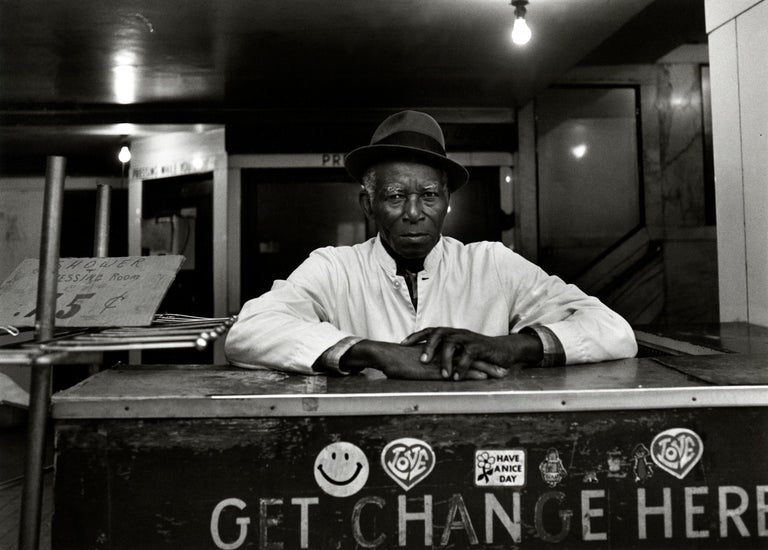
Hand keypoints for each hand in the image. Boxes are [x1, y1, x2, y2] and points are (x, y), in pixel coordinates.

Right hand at [339, 340, 499, 380]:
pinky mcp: (436, 368)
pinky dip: (472, 373)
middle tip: (505, 370)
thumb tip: (429, 375)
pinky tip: (483, 377)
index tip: (492, 366)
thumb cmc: (396, 362)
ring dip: (486, 369)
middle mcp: (443, 355)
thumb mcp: (415, 364)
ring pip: (468, 363)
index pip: (463, 356)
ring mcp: (441, 361)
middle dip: (489, 364)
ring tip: (501, 375)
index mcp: (440, 354)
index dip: (478, 361)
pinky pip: (458, 370)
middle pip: (471, 358)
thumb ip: (425, 367)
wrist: (385, 355)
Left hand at [400, 327, 542, 379]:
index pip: (429, 331)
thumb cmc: (475, 353)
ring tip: (443, 375)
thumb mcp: (456, 351)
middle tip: (422, 361)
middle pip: (438, 334)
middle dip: (429, 347)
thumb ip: (441, 353)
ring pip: (452, 344)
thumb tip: (418, 360)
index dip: (415, 336)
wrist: (501, 350)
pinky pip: (469, 355)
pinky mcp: (480, 347)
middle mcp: (457, 333)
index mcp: (449, 333)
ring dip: (446, 360)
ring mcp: (468, 339)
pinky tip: (456, 377)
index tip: (402, 344)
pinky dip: (462, 366)